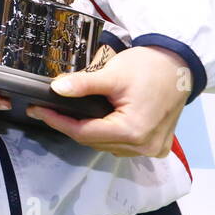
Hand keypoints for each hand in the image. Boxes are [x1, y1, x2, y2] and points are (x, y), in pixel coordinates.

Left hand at [27, 45, 190, 156]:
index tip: (36, 110)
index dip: (58, 121)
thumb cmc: (149, 67)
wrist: (178, 66)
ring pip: (107, 144)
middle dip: (69, 125)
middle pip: (94, 141)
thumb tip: (57, 88)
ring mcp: (152, 148)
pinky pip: (122, 144)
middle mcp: (144, 146)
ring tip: (66, 114)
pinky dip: (106, 134)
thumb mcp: (113, 73)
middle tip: (46, 109)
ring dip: (87, 131)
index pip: (84, 132)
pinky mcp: (156, 144)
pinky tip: (93, 121)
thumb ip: (84, 84)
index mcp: (134, 131)